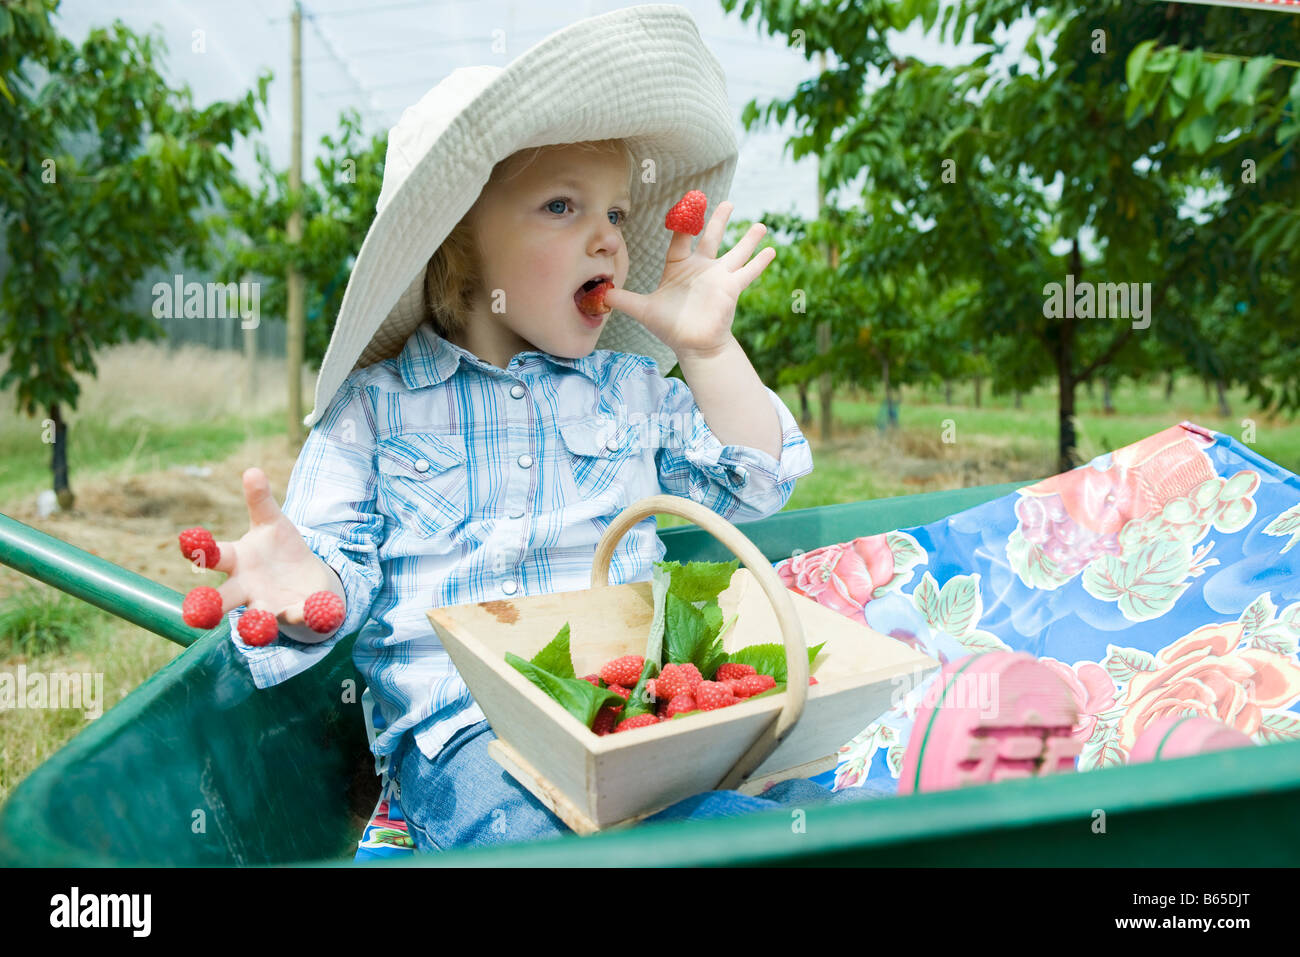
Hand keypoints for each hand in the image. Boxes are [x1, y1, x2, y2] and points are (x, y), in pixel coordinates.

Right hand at [208, 468, 345, 642]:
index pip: (214, 555)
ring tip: (254, 630)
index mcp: (237, 561)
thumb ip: (261, 501)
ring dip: (254, 626)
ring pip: (256, 621)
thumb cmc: (277, 546)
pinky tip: (326, 614)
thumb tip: (252, 471)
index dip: (200, 550)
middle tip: (196, 615)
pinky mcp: (294, 615)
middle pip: (224, 598)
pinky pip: (302, 617)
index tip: (188, 542)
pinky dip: (314, 616)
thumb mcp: (272, 522)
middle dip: (210, 605)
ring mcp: (267, 606)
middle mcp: (245, 589)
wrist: (304, 577)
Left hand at [603, 200, 775, 360]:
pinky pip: (747, 272)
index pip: (680, 239)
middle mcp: (701, 268)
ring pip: (736, 252)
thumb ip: (624, 300)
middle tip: (725, 202)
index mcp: (679, 267)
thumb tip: (601, 294)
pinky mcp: (731, 288)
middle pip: (711, 238)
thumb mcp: (643, 310)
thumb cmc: (670, 327)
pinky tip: (771, 251)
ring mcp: (719, 277)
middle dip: (717, 220)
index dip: (682, 223)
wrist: (693, 345)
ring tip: (761, 225)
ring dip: (748, 239)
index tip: (686, 208)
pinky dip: (759, 262)